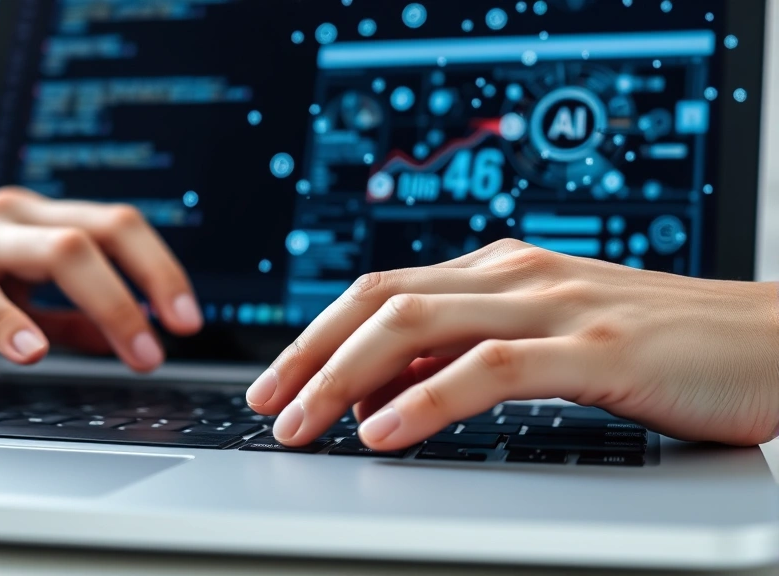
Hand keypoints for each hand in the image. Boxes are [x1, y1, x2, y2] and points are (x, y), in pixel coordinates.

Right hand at [0, 188, 201, 371]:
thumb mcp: (23, 304)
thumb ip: (75, 318)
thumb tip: (135, 337)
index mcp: (37, 218)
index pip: (118, 226)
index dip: (161, 269)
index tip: (189, 320)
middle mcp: (9, 216)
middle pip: (98, 233)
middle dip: (146, 288)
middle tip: (170, 341)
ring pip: (55, 250)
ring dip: (108, 304)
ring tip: (137, 354)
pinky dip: (9, 321)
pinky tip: (33, 352)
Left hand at [246, 239, 778, 448]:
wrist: (777, 341)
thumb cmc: (661, 348)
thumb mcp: (547, 343)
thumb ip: (470, 354)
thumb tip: (387, 390)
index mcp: (500, 271)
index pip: (382, 293)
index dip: (317, 336)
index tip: (277, 383)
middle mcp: (516, 275)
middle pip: (381, 301)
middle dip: (310, 354)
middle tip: (266, 407)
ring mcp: (555, 306)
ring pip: (419, 325)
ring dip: (346, 377)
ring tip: (302, 426)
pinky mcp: (597, 347)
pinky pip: (490, 368)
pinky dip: (427, 400)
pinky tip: (383, 433)